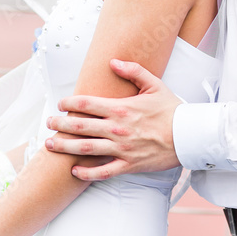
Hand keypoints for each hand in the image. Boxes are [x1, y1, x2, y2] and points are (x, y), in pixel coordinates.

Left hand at [46, 59, 180, 180]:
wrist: (189, 136)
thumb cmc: (172, 110)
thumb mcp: (154, 84)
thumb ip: (133, 71)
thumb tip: (113, 62)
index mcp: (121, 108)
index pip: (87, 103)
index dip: (69, 103)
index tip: (60, 104)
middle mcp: (117, 129)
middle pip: (80, 126)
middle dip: (60, 124)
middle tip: (48, 124)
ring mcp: (121, 149)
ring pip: (86, 149)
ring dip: (65, 147)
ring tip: (50, 145)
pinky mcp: (128, 165)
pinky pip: (103, 172)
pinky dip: (86, 174)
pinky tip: (74, 171)